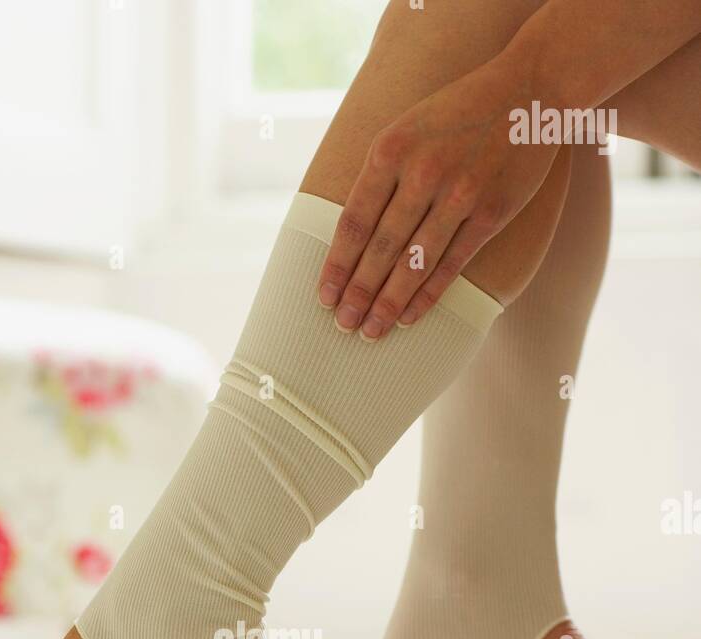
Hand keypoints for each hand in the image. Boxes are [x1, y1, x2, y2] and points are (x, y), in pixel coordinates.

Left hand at [319, 58, 558, 337]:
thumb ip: (379, 172)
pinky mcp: (490, 213)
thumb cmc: (459, 111)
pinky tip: (408, 318)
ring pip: (414, 264)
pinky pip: (451, 265)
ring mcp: (459, 195)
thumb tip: (348, 232)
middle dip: (358, 293)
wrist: (531, 88)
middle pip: (380, 249)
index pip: (353, 222)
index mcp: (391, 149)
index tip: (324, 296)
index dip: (337, 265)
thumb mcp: (408, 125)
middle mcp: (423, 173)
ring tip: (370, 332)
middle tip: (343, 325)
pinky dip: (427, 296)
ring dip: (388, 304)